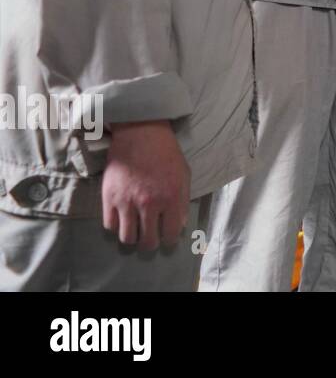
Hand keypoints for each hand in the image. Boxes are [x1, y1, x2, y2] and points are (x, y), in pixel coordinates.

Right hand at [101, 121, 190, 249]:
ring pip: (126, 238)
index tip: (166, 238)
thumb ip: (182, 202)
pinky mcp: (109, 198)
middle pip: (147, 242)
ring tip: (135, 231)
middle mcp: (149, 204)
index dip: (169, 240)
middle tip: (149, 239)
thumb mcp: (184, 175)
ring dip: (132, 238)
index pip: (171, 235)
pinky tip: (122, 219)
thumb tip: (179, 224)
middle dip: (150, 244)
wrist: (141, 133)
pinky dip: (115, 226)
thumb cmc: (166, 154)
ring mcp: (127, 202)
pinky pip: (109, 225)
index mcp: (172, 198)